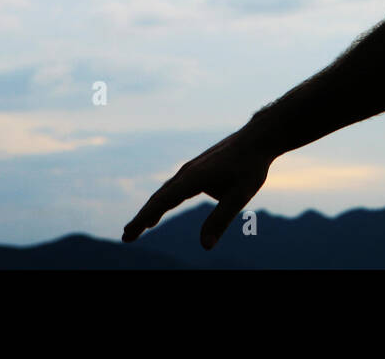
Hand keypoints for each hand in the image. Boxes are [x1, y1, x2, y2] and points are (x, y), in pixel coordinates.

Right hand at [122, 126, 275, 247]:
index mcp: (194, 178)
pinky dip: (163, 201)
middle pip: (158, 197)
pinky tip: (162, 209)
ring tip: (140, 228)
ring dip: (151, 210)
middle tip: (127, 236)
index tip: (129, 233)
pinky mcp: (197, 168)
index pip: (162, 202)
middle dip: (142, 218)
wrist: (258, 138)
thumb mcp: (239, 196)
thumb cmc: (251, 166)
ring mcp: (191, 169)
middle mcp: (187, 172)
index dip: (144, 218)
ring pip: (165, 192)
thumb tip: (205, 246)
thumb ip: (221, 220)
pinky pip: (174, 187)